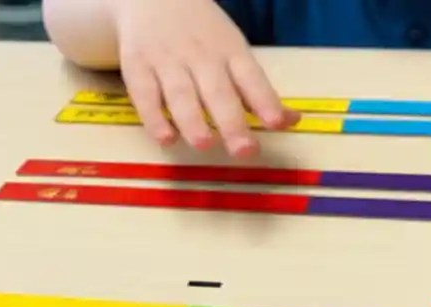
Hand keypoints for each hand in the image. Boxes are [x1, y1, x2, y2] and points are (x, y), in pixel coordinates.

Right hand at [111, 0, 297, 154]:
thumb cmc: (203, 32)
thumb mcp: (234, 51)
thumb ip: (258, 90)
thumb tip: (292, 121)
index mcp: (230, 51)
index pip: (251, 78)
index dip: (265, 101)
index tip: (276, 124)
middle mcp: (201, 56)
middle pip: (217, 91)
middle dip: (231, 122)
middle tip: (243, 150)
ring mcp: (167, 60)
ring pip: (180, 94)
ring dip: (193, 121)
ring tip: (204, 144)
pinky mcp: (137, 66)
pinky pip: (144, 94)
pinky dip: (154, 118)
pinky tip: (166, 138)